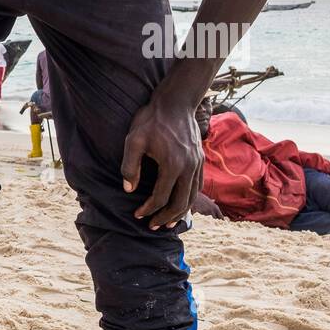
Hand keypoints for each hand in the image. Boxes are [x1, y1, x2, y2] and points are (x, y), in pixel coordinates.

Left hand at [121, 100, 202, 230]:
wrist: (176, 102)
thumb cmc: (151, 120)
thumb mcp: (133, 140)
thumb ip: (129, 166)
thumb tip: (128, 189)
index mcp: (172, 165)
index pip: (160, 197)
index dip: (148, 210)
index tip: (137, 215)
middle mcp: (189, 167)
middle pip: (180, 203)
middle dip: (165, 218)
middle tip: (152, 227)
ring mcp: (198, 164)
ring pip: (192, 197)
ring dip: (180, 212)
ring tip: (167, 222)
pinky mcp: (200, 160)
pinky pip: (198, 186)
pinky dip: (190, 199)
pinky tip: (181, 203)